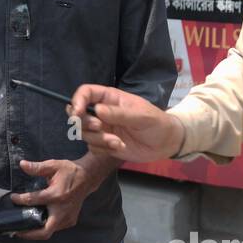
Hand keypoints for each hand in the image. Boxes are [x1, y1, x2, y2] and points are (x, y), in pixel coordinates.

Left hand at [11, 156, 107, 240]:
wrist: (88, 177)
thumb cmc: (69, 171)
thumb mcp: (53, 166)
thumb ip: (37, 167)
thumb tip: (22, 164)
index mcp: (56, 195)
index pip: (33, 201)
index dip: (20, 199)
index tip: (13, 198)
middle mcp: (62, 209)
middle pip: (44, 231)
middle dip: (29, 234)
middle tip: (16, 230)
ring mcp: (68, 217)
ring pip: (49, 231)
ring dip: (36, 231)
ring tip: (23, 226)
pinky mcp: (71, 220)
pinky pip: (55, 228)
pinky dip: (45, 227)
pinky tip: (36, 221)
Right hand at [70, 84, 185, 161]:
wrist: (165, 144)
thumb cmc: (156, 123)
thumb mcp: (141, 116)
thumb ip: (119, 113)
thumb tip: (97, 110)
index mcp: (110, 98)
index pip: (86, 92)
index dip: (77, 100)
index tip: (77, 113)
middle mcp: (102, 112)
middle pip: (78, 115)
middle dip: (84, 123)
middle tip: (99, 127)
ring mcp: (102, 129)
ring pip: (84, 134)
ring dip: (98, 139)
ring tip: (118, 142)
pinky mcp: (104, 144)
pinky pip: (92, 147)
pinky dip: (103, 150)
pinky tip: (119, 148)